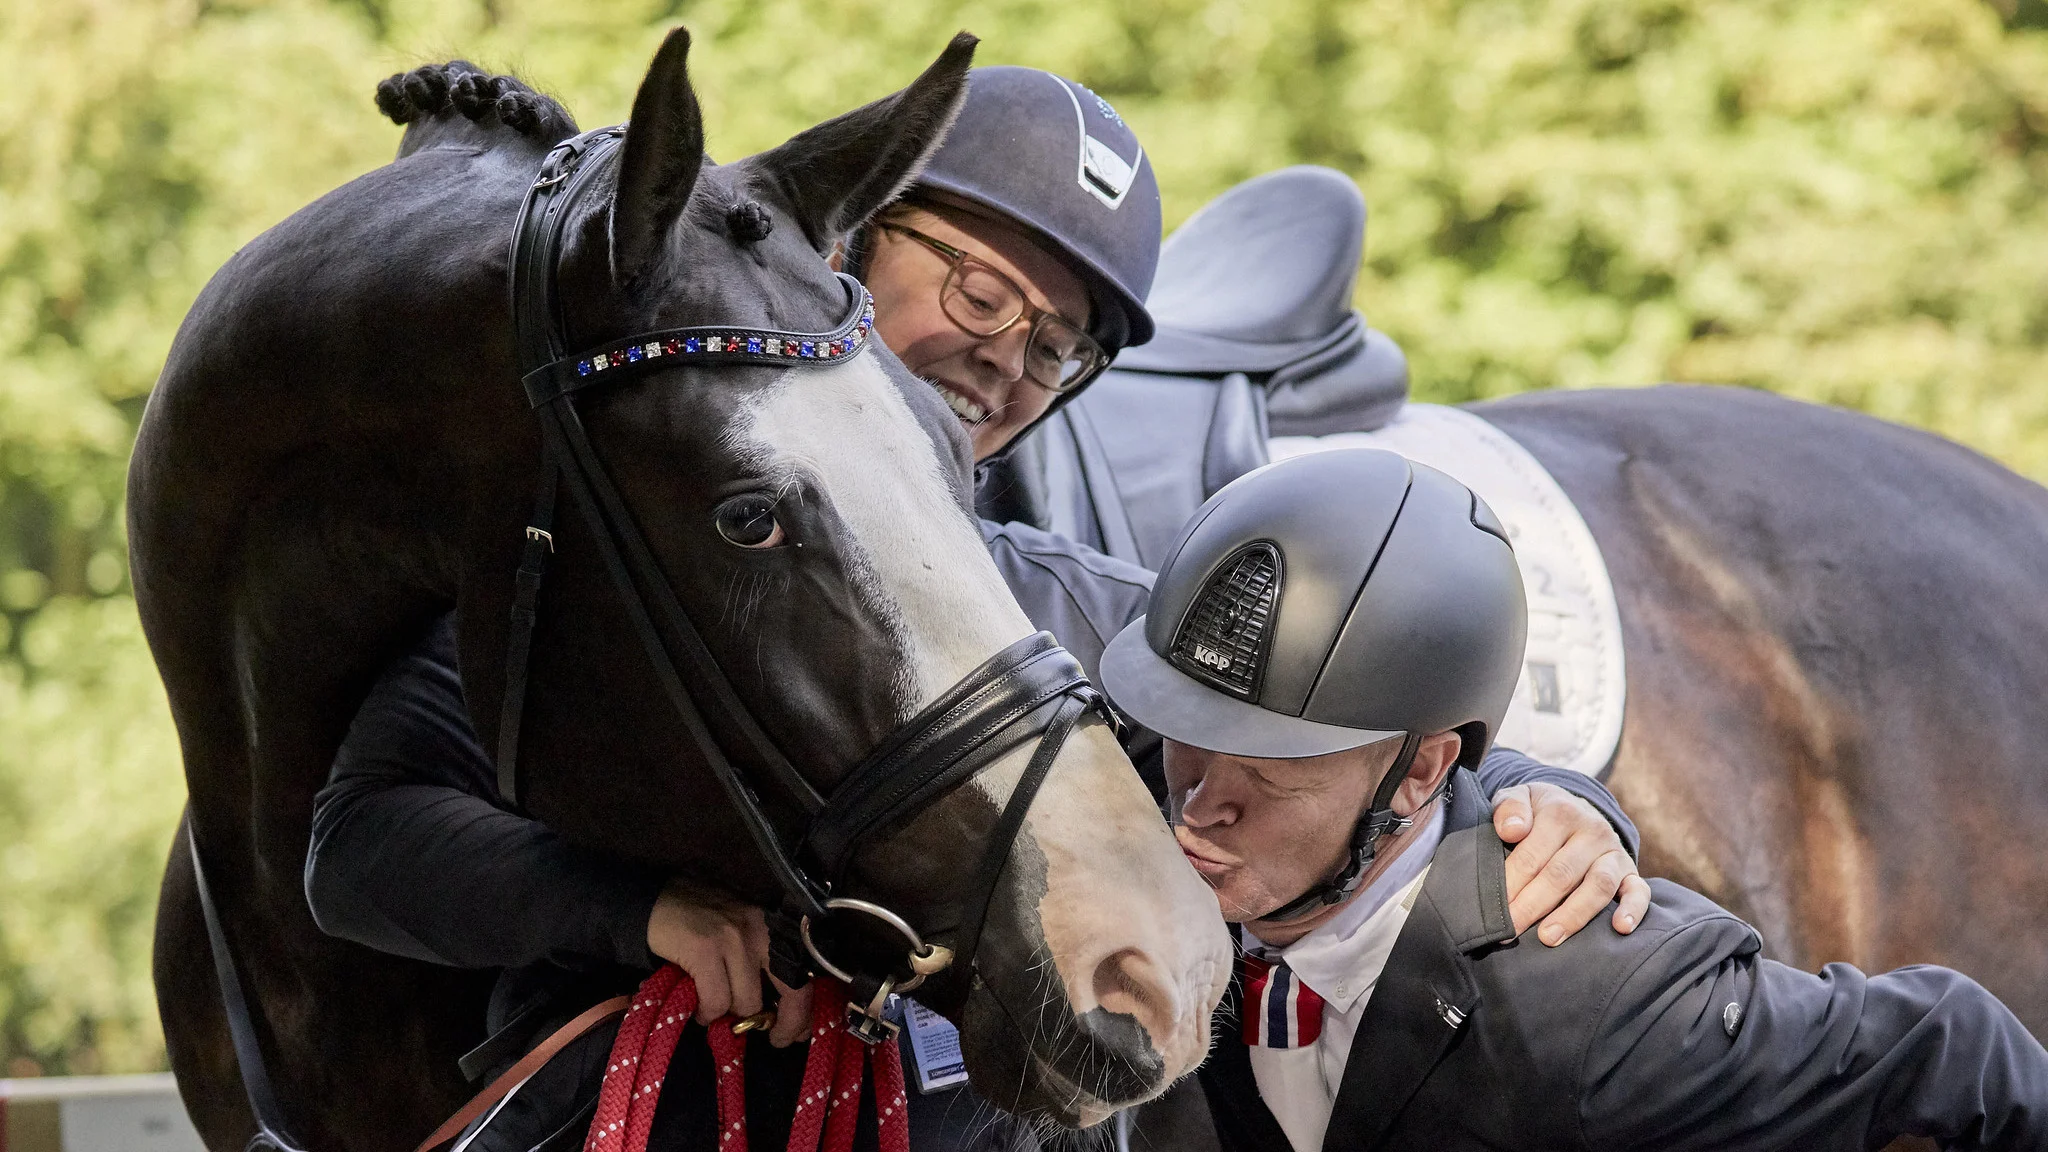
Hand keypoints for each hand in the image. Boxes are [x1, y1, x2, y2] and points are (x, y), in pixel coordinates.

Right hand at [645, 881, 810, 1045]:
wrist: (655, 901)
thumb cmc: (701, 920)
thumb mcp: (741, 932)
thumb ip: (760, 962)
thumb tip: (778, 1009)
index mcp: (772, 927)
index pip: (801, 974)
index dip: (803, 1010)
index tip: (798, 1032)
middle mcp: (760, 930)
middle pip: (791, 991)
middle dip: (784, 1024)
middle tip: (775, 1039)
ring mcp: (733, 939)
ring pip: (747, 1003)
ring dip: (731, 1015)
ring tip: (717, 1011)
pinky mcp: (705, 949)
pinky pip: (716, 1002)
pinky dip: (707, 1013)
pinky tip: (700, 1010)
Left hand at [1492, 782, 1651, 944]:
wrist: (1576, 806)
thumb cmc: (1538, 812)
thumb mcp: (1520, 797)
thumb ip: (1510, 807)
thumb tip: (1511, 830)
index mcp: (1560, 812)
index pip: (1532, 855)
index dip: (1511, 884)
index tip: (1494, 910)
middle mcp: (1592, 831)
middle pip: (1561, 874)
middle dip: (1532, 906)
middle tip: (1510, 931)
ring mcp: (1613, 852)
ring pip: (1598, 886)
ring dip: (1573, 915)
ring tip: (1548, 937)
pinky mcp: (1630, 871)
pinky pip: (1639, 891)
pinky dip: (1633, 910)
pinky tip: (1620, 929)